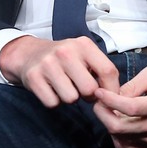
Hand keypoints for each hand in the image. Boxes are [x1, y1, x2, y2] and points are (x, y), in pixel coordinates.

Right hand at [0, 35, 119, 106]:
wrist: (29, 54)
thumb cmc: (64, 59)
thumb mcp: (84, 55)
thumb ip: (102, 71)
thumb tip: (117, 96)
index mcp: (83, 44)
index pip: (108, 71)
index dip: (111, 89)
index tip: (106, 95)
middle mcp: (65, 51)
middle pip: (89, 89)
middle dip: (87, 96)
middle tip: (80, 89)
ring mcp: (47, 64)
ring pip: (71, 98)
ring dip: (69, 98)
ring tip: (64, 87)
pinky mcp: (33, 77)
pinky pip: (52, 103)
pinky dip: (53, 101)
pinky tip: (51, 89)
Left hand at [93, 66, 146, 147]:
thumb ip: (133, 84)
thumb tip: (113, 95)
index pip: (129, 108)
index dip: (109, 100)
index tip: (98, 92)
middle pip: (120, 127)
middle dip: (102, 113)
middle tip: (97, 101)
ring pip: (119, 138)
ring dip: (107, 124)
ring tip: (107, 110)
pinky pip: (125, 147)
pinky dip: (116, 135)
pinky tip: (116, 121)